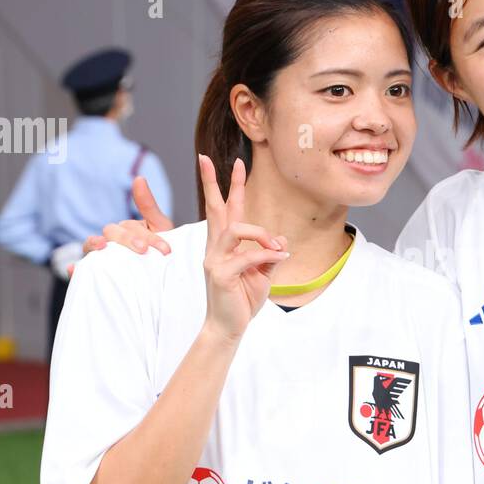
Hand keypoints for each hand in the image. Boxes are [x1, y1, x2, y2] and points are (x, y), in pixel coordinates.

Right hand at [73, 176, 174, 274]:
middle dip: (127, 239)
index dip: (148, 236)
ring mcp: (102, 258)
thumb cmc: (159, 251)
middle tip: (143, 249)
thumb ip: (148, 205)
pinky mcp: (96, 274)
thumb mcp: (160, 228)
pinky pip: (82, 272)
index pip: (129, 227)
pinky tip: (73, 269)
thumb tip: (138, 178)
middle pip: (111, 234)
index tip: (165, 249)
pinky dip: (75, 270)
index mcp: (125, 229)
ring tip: (100, 246)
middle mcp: (111, 242)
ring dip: (93, 246)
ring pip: (91, 248)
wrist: (161, 282)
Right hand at [199, 155, 287, 344]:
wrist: (230, 327)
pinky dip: (266, 255)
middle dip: (210, 181)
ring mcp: (214, 260)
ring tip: (274, 244)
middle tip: (203, 157)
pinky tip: (279, 257)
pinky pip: (246, 256)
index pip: (227, 209)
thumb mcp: (264, 272)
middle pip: (213, 208)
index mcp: (225, 245)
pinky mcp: (219, 274)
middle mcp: (215, 247)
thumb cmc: (244, 299)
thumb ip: (270, 253)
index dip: (232, 185)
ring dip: (259, 233)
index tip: (237, 162)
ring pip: (234, 229)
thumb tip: (279, 238)